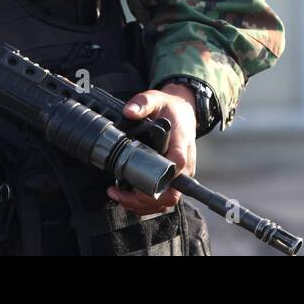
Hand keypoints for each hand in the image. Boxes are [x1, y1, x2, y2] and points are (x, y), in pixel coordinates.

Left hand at [106, 84, 197, 214]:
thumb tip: (129, 111)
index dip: (162, 174)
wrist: (181, 113)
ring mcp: (180, 175)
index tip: (141, 177)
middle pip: (172, 192)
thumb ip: (143, 103)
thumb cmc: (169, 109)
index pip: (178, 163)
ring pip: (167, 200)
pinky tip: (126, 197)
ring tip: (119, 195)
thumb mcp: (156, 99)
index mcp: (181, 143)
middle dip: (146, 198)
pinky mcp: (173, 180)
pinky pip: (163, 199)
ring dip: (142, 204)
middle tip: (122, 193)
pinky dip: (145, 204)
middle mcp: (185, 164)